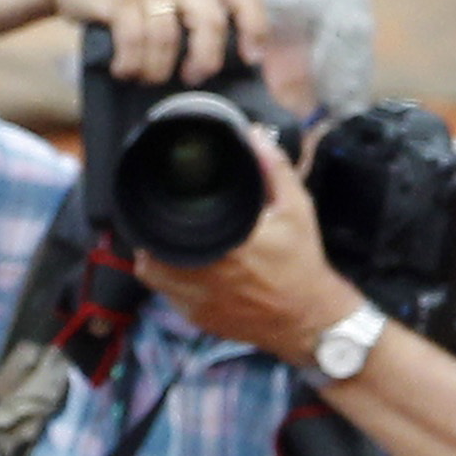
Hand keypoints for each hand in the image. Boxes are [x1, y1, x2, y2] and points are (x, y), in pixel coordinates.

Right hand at [44, 0, 269, 85]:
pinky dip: (129, 64)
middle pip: (210, 19)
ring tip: (145, 78)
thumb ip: (188, 18)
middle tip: (192, 78)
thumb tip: (213, 70)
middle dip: (205, 57)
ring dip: (156, 69)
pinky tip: (123, 71)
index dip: (254, 28)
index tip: (250, 59)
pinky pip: (132, 39)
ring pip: (166, 36)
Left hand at [133, 125, 366, 362]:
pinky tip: (186, 267)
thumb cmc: (301, 261)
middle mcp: (203, 276)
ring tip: (170, 241)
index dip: (157, 212)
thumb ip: (272, 170)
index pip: (165, 227)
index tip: (162, 201)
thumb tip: (253, 136)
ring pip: (152, 275)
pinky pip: (167, 296)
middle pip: (149, 251)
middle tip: (165, 219)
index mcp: (224, 245)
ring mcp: (195, 301)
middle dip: (152, 233)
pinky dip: (170, 280)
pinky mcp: (196, 319)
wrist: (307, 318)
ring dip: (156, 257)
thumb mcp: (296, 209)